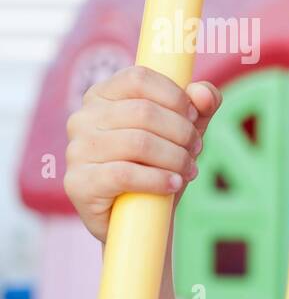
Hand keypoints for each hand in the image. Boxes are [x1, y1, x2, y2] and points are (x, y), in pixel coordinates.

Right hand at [64, 65, 223, 244]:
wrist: (142, 220)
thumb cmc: (160, 166)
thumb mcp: (185, 132)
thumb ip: (201, 106)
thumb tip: (203, 92)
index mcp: (103, 96)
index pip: (139, 78)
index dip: (174, 96)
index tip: (193, 117)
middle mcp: (82, 119)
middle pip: (144, 112)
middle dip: (182, 132)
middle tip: (196, 150)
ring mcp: (76, 151)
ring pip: (138, 143)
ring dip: (175, 158)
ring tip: (188, 170)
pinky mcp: (78, 183)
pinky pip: (124, 174)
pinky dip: (158, 179)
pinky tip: (173, 184)